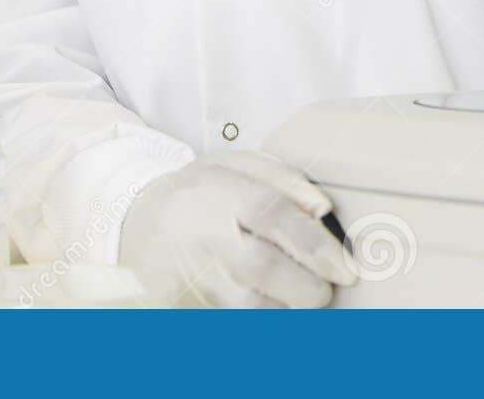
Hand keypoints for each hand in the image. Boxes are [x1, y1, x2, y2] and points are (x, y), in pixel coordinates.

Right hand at [120, 151, 356, 307]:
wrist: (137, 221)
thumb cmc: (198, 192)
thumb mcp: (234, 164)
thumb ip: (282, 178)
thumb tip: (323, 208)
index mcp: (218, 191)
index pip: (272, 215)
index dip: (315, 244)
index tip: (346, 268)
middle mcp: (203, 234)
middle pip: (263, 268)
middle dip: (308, 286)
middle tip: (325, 287)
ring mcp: (191, 273)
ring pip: (249, 305)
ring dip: (287, 307)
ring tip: (298, 296)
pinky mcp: (187, 303)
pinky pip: (234, 319)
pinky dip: (263, 319)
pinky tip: (274, 307)